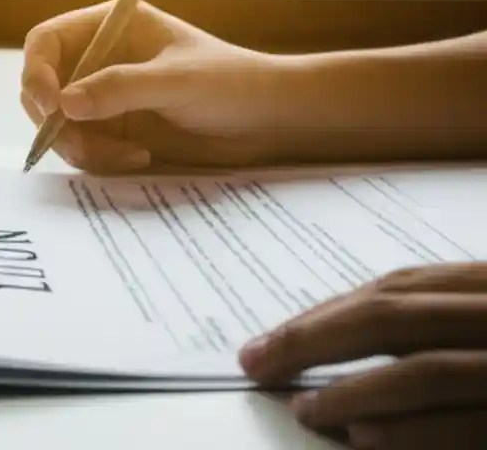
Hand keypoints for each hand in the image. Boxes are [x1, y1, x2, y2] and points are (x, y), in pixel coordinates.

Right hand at [20, 1, 282, 172]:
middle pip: (40, 88)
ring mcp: (101, 98)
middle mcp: (98, 60)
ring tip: (126, 156)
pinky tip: (138, 158)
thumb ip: (121, 88)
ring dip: (79, 146)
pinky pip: (80, 149)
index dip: (37, 71)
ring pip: (57, 125)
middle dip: (54, 120)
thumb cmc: (231, 83)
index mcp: (109, 28)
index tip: (50, 105)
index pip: (46, 42)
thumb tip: (65, 104)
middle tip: (82, 144)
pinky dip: (98, 160)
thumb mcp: (177, 81)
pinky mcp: (111, 132)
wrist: (266, 122)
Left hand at [239, 263, 486, 449]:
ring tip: (304, 412)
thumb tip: (325, 340)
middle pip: (393, 320)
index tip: (263, 345)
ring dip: (352, 394)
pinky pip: (463, 427)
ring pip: (424, 373)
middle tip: (260, 368)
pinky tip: (361, 439)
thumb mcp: (477, 317)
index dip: (321, 318)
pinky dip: (407, 433)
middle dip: (314, 344)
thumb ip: (427, 321)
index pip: (394, 290)